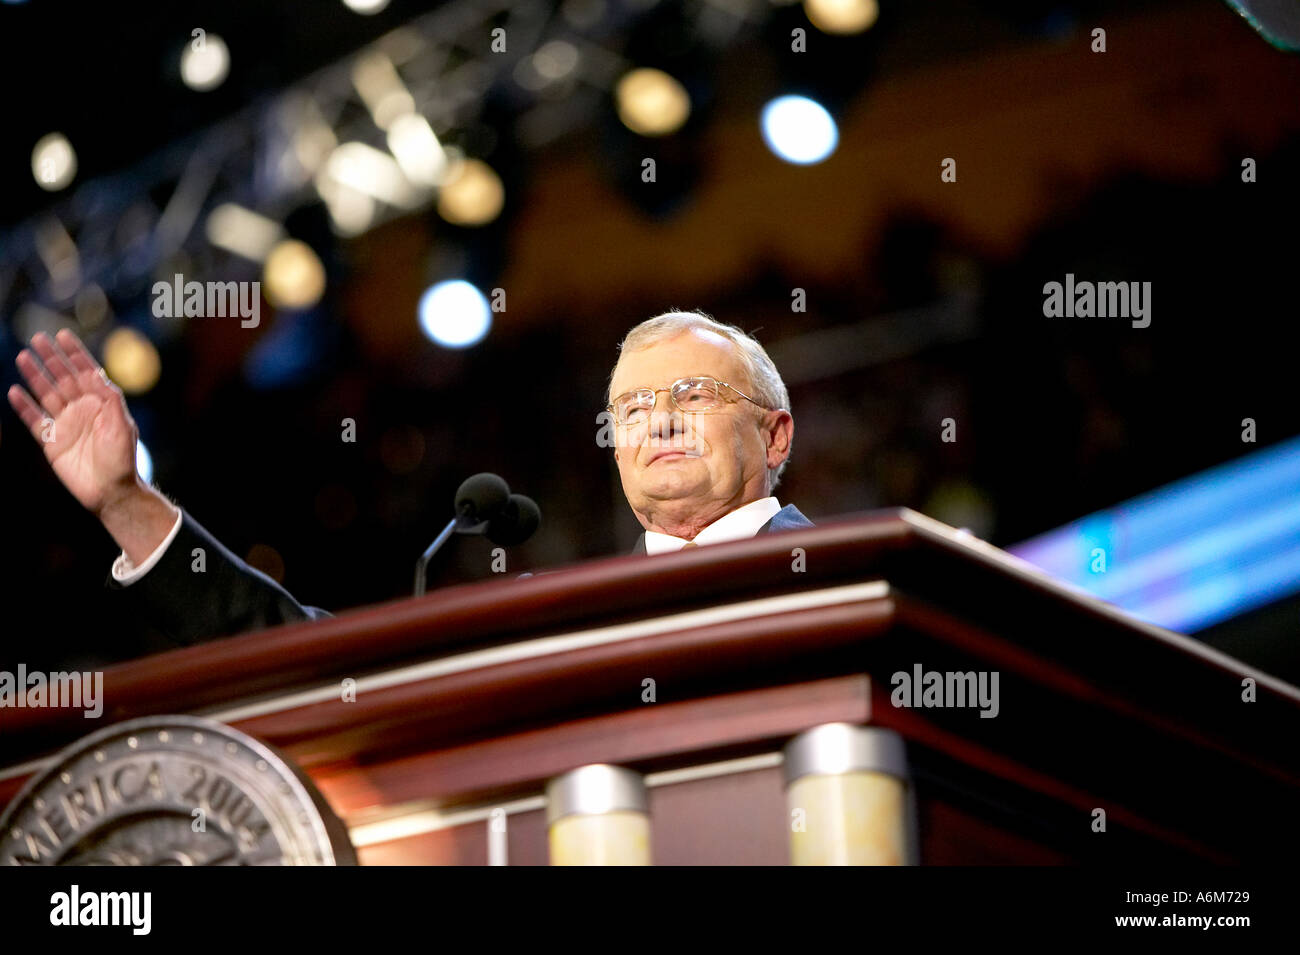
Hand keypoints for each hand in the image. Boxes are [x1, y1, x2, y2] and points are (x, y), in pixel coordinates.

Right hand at [8, 329, 177, 564]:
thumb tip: (98, 375)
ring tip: (23, 357)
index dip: (75, 354)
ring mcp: (65, 424)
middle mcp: (82, 409)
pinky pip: (34, 420)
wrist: (111, 491)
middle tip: (38, 338)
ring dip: (35, 376)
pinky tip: (15, 391)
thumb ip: (111, 400)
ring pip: (46, 394)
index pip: (86, 372)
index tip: (63, 335)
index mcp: (101, 403)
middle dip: (51, 358)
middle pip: (63, 378)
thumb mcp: (123, 426)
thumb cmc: (123, 459)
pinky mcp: (51, 441)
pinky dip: (24, 406)